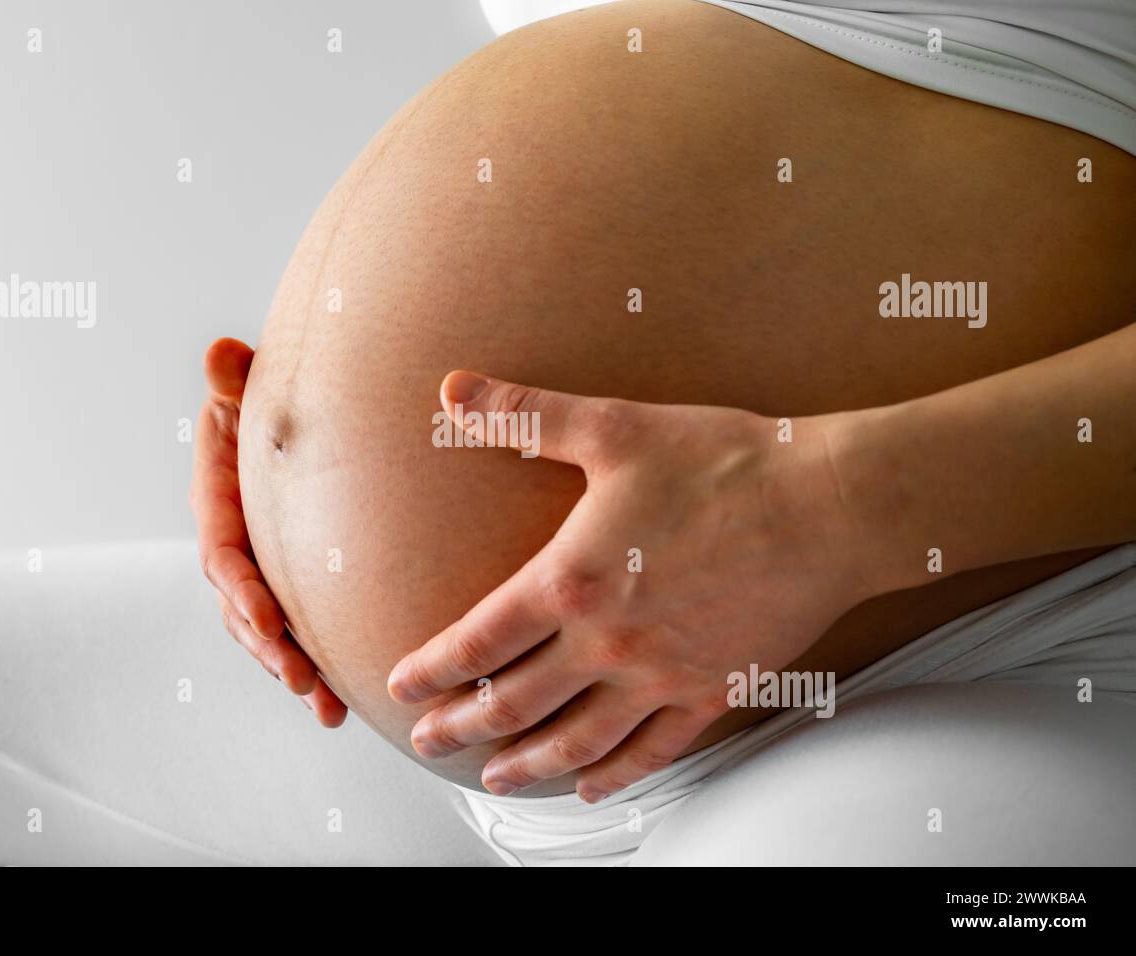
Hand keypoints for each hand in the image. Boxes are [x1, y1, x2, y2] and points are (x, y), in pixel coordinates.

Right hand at [191, 337, 346, 726]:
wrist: (300, 419)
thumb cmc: (271, 399)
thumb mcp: (252, 386)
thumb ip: (236, 377)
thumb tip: (220, 354)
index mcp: (218, 499)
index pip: (222, 552)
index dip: (242, 589)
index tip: (269, 620)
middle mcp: (234, 542)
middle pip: (242, 608)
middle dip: (269, 648)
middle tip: (300, 679)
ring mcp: (262, 569)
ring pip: (269, 633)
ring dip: (294, 671)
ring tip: (326, 710)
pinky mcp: (292, 585)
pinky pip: (298, 634)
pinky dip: (317, 670)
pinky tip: (341, 705)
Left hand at [387, 370, 873, 799]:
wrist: (827, 505)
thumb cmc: (727, 465)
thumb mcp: (613, 427)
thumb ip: (524, 414)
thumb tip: (454, 388)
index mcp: (572, 582)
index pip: (478, 642)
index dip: (431, 670)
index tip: (403, 687)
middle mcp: (608, 642)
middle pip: (513, 703)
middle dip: (460, 726)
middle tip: (428, 740)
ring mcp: (660, 676)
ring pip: (575, 740)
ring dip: (526, 763)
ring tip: (493, 777)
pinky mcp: (710, 691)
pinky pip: (652, 751)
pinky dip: (614, 774)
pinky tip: (591, 785)